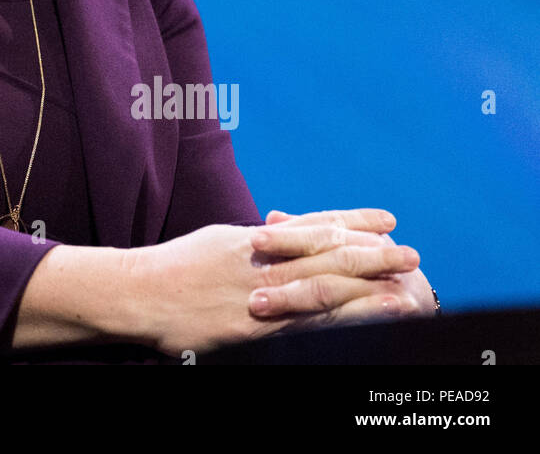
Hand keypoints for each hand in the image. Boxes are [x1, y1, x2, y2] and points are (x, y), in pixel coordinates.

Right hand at [130, 208, 420, 356]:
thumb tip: (278, 232)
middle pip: (327, 253)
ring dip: (367, 286)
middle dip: (372, 253)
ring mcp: (259, 293)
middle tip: (409, 252)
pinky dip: (337, 318)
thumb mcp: (214, 243)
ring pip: (323, 285)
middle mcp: (261, 260)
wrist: (136, 291)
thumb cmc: (171, 268)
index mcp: (252, 237)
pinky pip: (303, 322)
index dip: (352, 222)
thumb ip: (251, 242)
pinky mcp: (253, 327)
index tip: (386, 219)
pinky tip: (363, 320)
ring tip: (404, 287)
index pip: (312, 226)